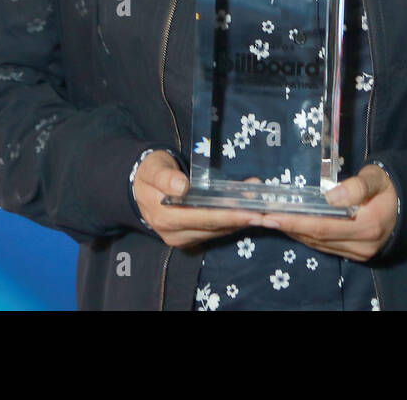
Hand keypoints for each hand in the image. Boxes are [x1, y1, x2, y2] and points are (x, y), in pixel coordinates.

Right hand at [133, 150, 261, 248]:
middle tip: (268, 211)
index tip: (251, 212)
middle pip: (215, 228)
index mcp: (165, 217)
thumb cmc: (149, 172)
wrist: (138, 186)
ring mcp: (183, 238)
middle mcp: (175, 234)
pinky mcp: (190, 237)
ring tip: (263, 207)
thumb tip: (182, 187)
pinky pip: (216, 231)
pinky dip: (233, 221)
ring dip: (241, 220)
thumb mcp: (154, 167)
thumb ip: (166, 177)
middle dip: (242, 219)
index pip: (203, 218)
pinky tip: (249, 210)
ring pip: (218, 232)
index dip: (228, 216)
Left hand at [254, 163, 397, 261]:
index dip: (295, 222)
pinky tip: (293, 226)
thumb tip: (331, 196)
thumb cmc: (389, 186)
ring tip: (272, 220)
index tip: (271, 215)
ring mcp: (360, 253)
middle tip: (261, 217)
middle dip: (288, 228)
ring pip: (319, 245)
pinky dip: (308, 237)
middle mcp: (363, 245)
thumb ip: (357, 185)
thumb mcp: (377, 177)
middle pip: (317, 238)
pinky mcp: (357, 254)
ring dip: (295, 233)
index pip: (322, 227)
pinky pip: (326, 247)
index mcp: (368, 226)